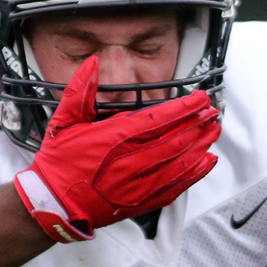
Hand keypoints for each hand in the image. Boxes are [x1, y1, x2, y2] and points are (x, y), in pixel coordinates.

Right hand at [14, 55, 221, 241]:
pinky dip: (194, 174)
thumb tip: (92, 62)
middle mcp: (130, 160)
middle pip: (176, 138)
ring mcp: (138, 184)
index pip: (160, 118)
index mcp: (114, 138)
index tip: (200, 99)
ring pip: (180, 161)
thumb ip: (80, 91)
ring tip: (213, 131)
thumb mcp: (63, 122)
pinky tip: (206, 162)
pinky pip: (175, 187)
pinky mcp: (140, 202)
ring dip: (201, 144)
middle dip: (199, 123)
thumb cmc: (58, 164)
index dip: (185, 107)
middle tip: (213, 112)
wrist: (52, 204)